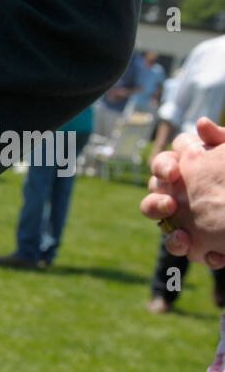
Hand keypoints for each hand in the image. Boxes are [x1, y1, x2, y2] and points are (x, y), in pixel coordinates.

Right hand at [141, 118, 224, 266]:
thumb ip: (222, 139)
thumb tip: (201, 123)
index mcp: (187, 164)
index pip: (166, 159)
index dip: (164, 165)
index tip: (174, 173)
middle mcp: (176, 186)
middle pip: (154, 186)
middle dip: (157, 196)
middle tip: (171, 204)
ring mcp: (177, 212)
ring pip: (153, 212)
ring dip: (160, 219)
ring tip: (180, 232)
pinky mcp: (186, 236)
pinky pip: (175, 242)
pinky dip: (182, 245)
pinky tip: (199, 248)